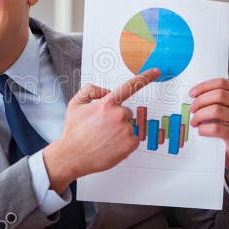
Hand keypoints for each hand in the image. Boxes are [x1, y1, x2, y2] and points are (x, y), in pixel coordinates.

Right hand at [43, 68, 159, 192]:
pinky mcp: (130, 144)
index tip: (156, 72)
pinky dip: (123, 143)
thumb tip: (107, 91)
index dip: (145, 77)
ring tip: (102, 139)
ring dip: (118, 131)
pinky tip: (109, 146)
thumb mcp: (75, 103)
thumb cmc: (73, 131)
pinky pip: (132, 139)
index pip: (130, 86)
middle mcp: (119, 115)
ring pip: (128, 126)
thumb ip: (91, 90)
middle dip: (115, 118)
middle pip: (125, 112)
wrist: (72, 156)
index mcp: (107, 103)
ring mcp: (126, 130)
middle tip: (100, 128)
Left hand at [189, 78, 228, 191]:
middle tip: (192, 108)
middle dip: (201, 101)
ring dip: (200, 115)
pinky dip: (204, 128)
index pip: (223, 83)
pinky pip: (215, 128)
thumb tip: (194, 94)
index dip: (204, 86)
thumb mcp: (228, 110)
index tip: (192, 93)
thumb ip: (217, 100)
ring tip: (194, 121)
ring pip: (216, 110)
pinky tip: (201, 131)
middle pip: (219, 95)